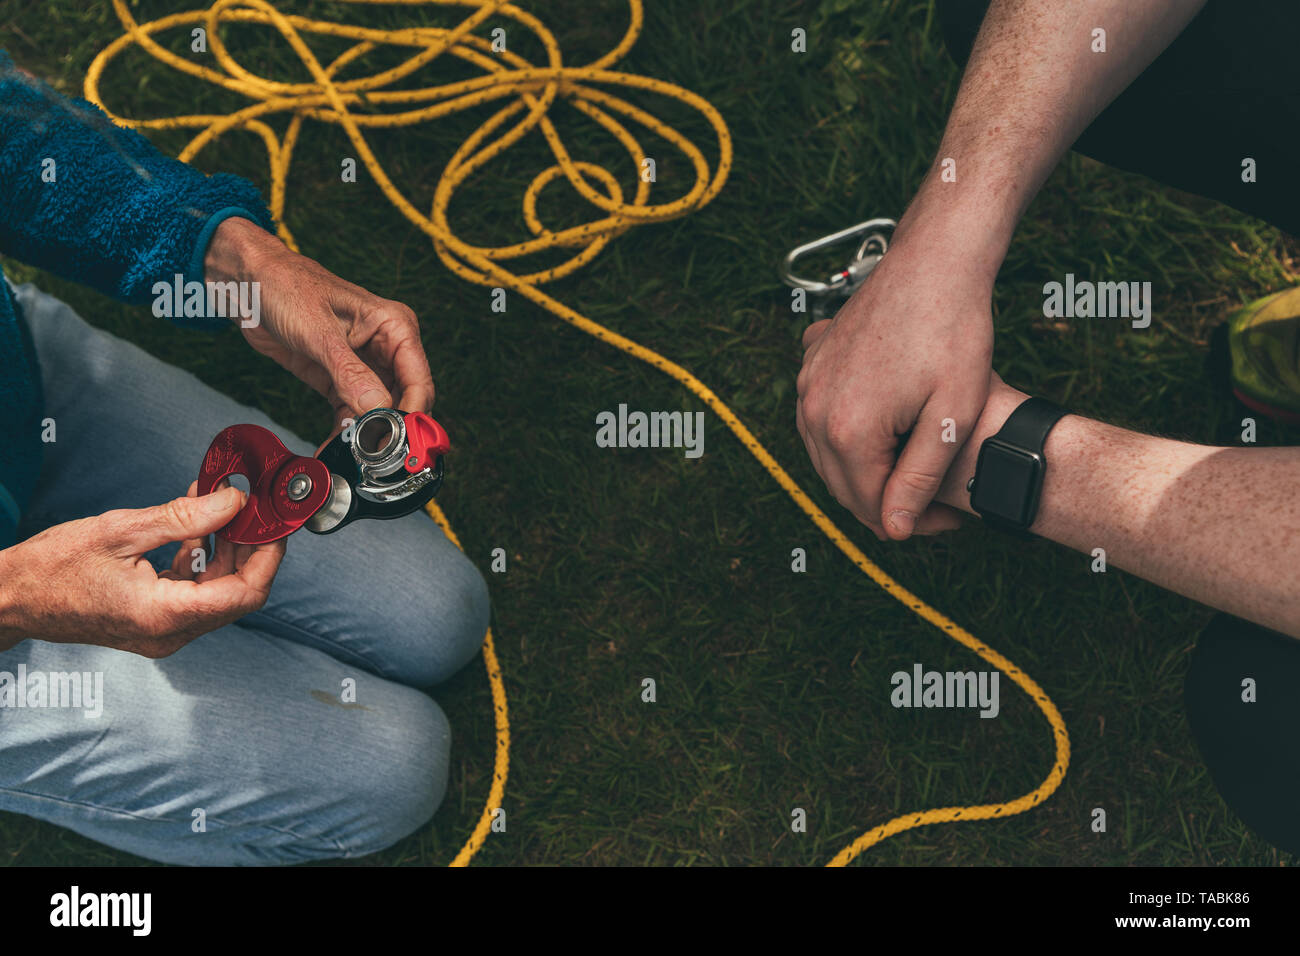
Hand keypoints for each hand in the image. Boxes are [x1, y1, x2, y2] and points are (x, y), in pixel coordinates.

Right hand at [0, 483, 284, 657]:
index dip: (269, 555)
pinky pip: (195, 590)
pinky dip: (203, 558)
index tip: (274, 520)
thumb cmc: (52, 568)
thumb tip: (234, 502)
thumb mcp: (120, 531)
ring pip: (219, 590)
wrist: (11, 599)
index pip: (245, 592)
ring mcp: (165, 631)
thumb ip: (184, 518)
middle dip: (253, 547)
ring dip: (229, 549)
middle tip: (256, 506)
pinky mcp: (156, 621)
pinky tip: (200, 523)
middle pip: (238, 592)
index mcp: (165, 616)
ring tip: (226, 505)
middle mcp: (171, 632)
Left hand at [206, 217, 435, 438]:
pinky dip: (343, 432)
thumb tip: (379, 409)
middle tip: (370, 456)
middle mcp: (385, 347)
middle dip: (389, 430)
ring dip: (364, 436)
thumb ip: (350, 373)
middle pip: (403, 400)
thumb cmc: (286, 287)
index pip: (419, 380)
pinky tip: (332, 449)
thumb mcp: (319, 332)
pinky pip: (351, 413)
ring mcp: (364, 366)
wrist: (247, 284)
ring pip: (378, 412)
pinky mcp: (340, 380)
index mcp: (394, 327)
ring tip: (349, 457)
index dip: (413, 414)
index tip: (397, 442)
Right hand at [796, 235, 993, 540]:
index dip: (911, 523)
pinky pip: (820, 419)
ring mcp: (807, 384)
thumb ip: (919, 478)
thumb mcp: (950, 417)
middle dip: (887, 502)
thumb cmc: (952, 332)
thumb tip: (892, 530)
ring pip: (828, 456)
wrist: (934, 263)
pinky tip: (884, 432)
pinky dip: (847, 437)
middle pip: (843, 485)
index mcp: (847, 429)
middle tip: (935, 503)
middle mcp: (814, 409)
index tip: (951, 520)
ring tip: (914, 470)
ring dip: (866, 472)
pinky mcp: (811, 363)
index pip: (870, 505)